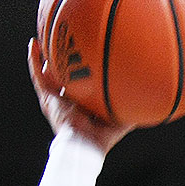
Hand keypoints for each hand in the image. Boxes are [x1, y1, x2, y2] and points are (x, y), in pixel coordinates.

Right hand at [27, 38, 131, 153]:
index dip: (82, 73)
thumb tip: (151, 101)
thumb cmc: (102, 139)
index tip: (85, 58)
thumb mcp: (120, 120)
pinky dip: (34, 61)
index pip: (81, 86)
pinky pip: (38, 77)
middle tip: (66, 44)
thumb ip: (132, 110)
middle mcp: (67, 101)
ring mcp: (55, 100)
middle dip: (63, 62)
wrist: (84, 146)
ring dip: (45, 57)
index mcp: (83, 106)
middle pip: (63, 77)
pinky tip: (33, 44)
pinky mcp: (47, 99)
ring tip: (44, 39)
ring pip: (47, 74)